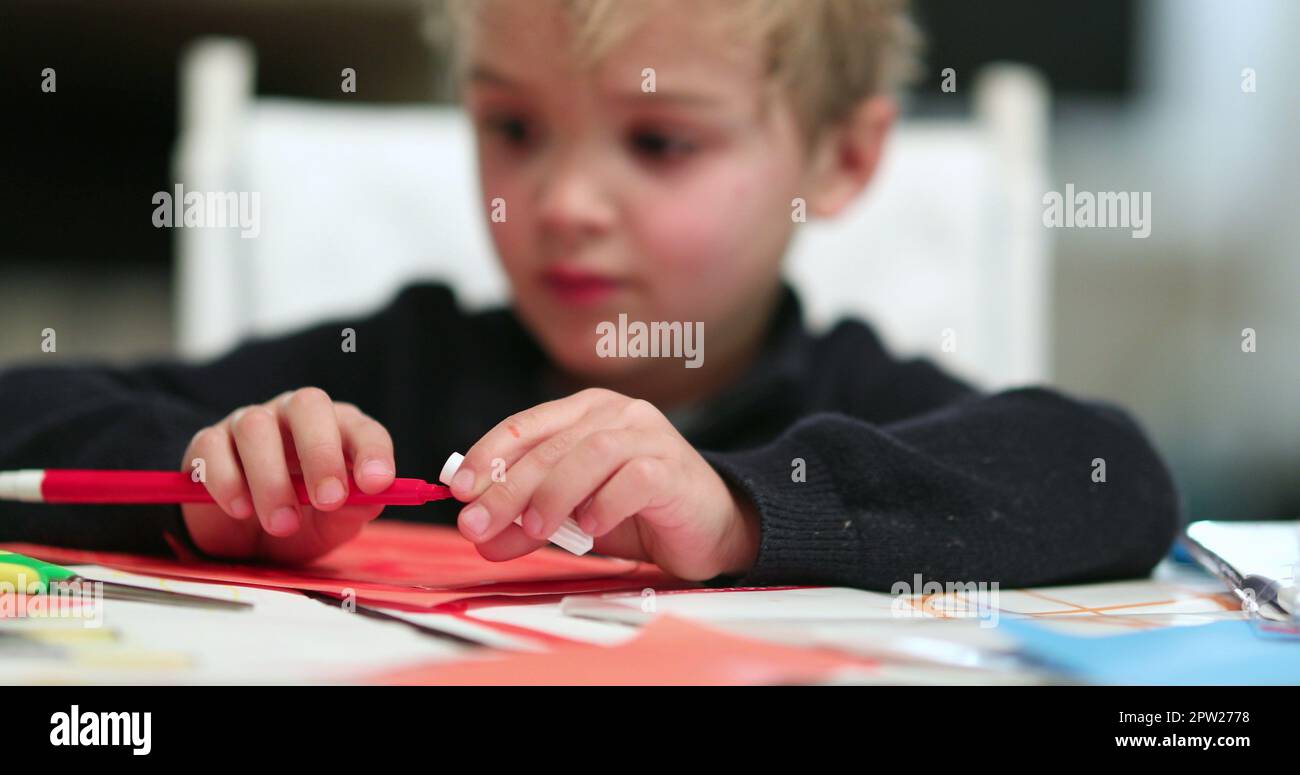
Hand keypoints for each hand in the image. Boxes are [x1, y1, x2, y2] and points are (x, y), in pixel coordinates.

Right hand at [179, 387, 395, 563]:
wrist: (242, 543)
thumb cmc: (301, 524)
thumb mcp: (332, 525)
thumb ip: (354, 510)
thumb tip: (371, 496)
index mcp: (336, 430)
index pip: (361, 427)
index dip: (372, 451)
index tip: (377, 483)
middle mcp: (294, 416)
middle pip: (308, 405)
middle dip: (321, 453)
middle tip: (328, 500)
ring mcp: (248, 423)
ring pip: (256, 427)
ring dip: (272, 480)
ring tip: (282, 525)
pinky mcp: (208, 443)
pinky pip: (213, 447)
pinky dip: (227, 481)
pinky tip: (240, 510)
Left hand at [448, 388, 760, 579]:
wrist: (709, 527)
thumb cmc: (638, 514)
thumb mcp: (571, 518)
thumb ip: (526, 523)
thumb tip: (481, 537)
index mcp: (585, 412)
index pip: (525, 425)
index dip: (487, 456)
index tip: (457, 491)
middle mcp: (617, 414)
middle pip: (551, 445)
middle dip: (508, 486)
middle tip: (479, 524)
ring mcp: (649, 436)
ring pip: (590, 453)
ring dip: (553, 493)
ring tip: (535, 529)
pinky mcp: (674, 467)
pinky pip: (634, 477)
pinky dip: (606, 503)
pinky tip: (593, 527)